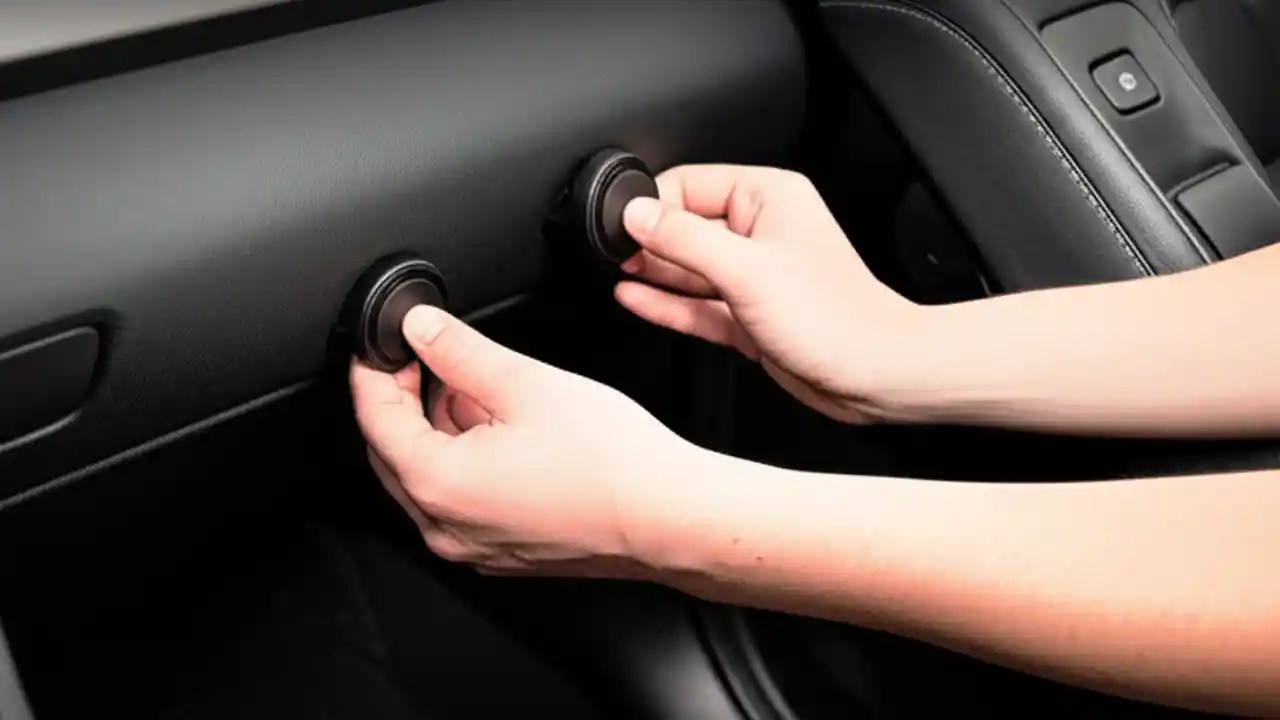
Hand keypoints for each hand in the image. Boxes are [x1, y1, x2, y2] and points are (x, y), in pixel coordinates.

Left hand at [350, 305, 703, 576]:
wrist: (671, 519)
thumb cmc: (615, 464)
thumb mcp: (526, 384)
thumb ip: (460, 351)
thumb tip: (419, 328)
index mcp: (440, 484)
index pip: (375, 418)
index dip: (374, 370)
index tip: (382, 340)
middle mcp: (446, 526)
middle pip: (393, 452)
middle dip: (400, 398)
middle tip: (419, 354)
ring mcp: (474, 546)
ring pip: (428, 476)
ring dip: (436, 427)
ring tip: (473, 385)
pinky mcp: (504, 551)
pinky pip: (460, 499)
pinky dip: (463, 459)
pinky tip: (499, 428)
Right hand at [617, 164, 922, 422]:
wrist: (873, 374)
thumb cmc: (834, 317)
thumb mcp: (745, 269)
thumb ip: (684, 239)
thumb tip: (636, 214)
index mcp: (767, 197)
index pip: (690, 183)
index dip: (652, 204)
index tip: (620, 225)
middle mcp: (760, 231)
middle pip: (685, 224)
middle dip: (648, 239)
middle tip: (611, 251)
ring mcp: (753, 275)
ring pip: (688, 266)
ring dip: (654, 270)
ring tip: (615, 270)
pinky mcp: (747, 314)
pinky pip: (696, 302)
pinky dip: (666, 301)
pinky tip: (634, 296)